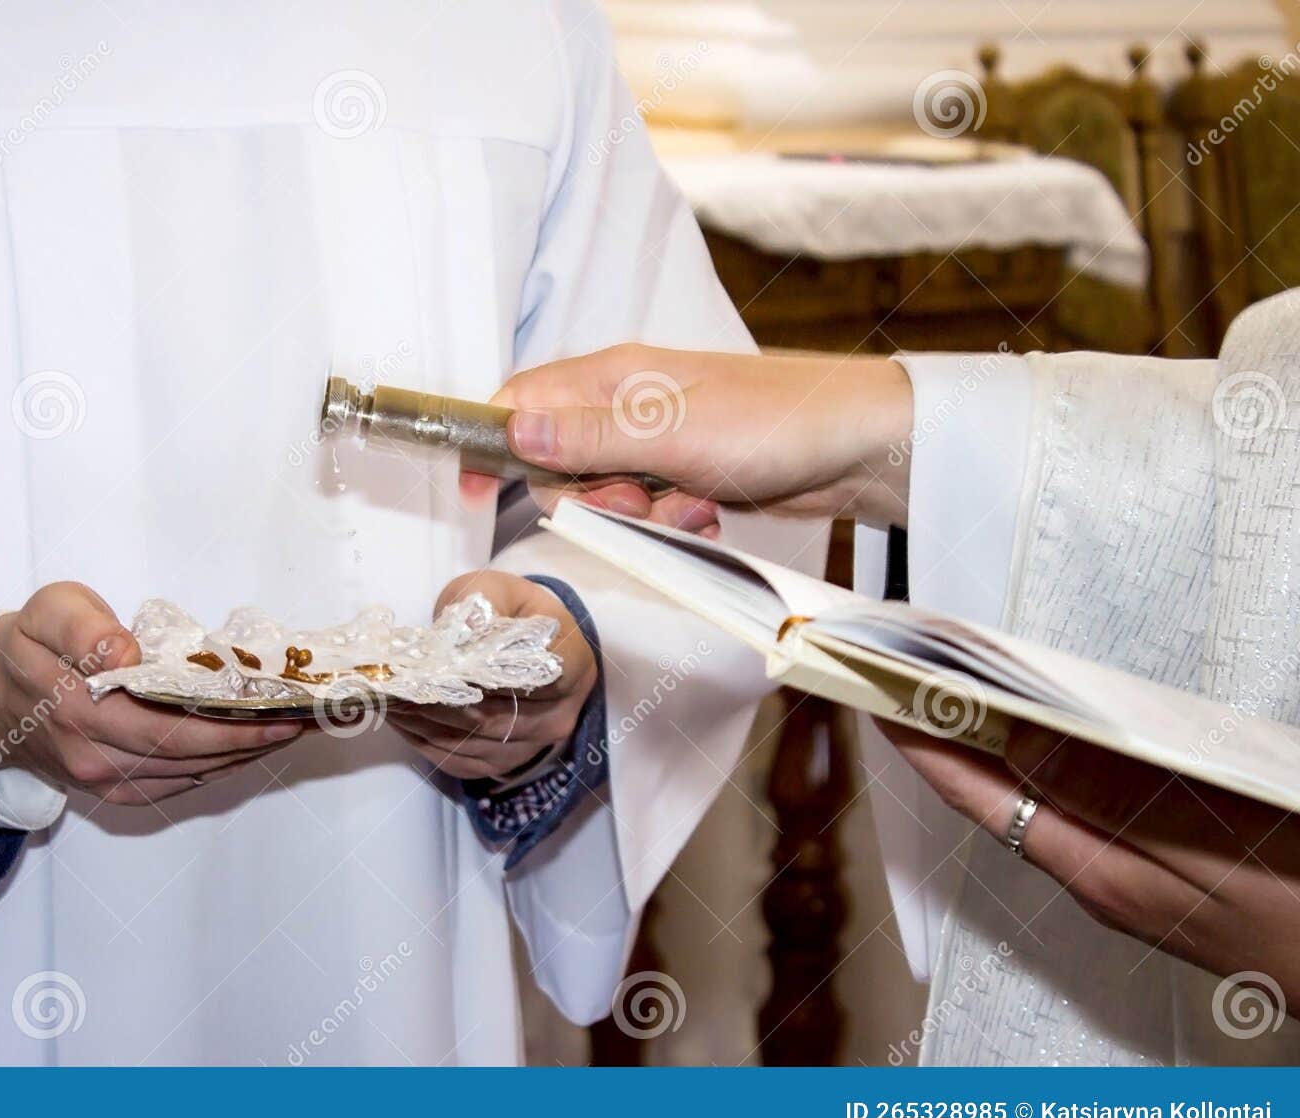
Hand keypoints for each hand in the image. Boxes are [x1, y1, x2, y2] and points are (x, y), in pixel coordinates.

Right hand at [0, 582, 305, 805]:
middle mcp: (94, 757)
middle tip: (310, 719)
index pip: (171, 727)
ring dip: (245, 755)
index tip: (283, 710)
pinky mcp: (111, 790)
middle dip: (256, 739)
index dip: (233, 725)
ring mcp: (102, 781)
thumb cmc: (26, 644)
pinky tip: (249, 746)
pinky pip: (175, 785)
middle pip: (191, 756)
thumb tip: (124, 654)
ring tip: (293, 729)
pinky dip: (216, 767)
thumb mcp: (47, 611)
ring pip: (188, 774)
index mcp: (81, 712)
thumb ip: (83, 627)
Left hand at [387, 572, 596, 780]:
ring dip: (424, 723)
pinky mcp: (504, 764)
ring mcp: (533, 746)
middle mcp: (560, 713)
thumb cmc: (509, 611)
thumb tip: (466, 630)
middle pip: (494, 715)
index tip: (440, 662)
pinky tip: (400, 718)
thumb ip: (481, 605)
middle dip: (438, 701)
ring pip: (472, 742)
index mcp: (571, 662)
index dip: (483, 672)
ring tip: (387, 698)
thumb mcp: (495, 590)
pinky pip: (460, 761)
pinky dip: (425, 742)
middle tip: (393, 684)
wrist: (522, 641)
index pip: (533, 675)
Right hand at [466, 343, 912, 532]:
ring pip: (600, 492)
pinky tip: (707, 511)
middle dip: (583, 496)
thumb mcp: (674, 434)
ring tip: (686, 504)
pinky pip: (644, 509)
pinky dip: (667, 521)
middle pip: (554, 460)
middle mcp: (625, 403)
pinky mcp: (681, 473)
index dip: (491, 443)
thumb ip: (590, 436)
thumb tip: (513, 430)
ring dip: (633, 514)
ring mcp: (655, 440)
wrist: (860, 446)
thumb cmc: (778, 421)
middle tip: (632, 501)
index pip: (520, 401)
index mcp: (612, 376)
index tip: (479, 491)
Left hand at [882, 720, 1299, 1004]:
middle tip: (910, 677)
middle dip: (951, 735)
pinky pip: (1090, 806)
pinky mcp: (1170, 870)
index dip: (924, 744)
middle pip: (1001, 794)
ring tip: (964, 692)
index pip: (981, 796)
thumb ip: (1115, 794)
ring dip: (1000, 745)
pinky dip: (1061, 762)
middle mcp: (1101, 877)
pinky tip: (1065, 737)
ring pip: (1043, 799)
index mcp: (1098, 872)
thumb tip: (1019, 742)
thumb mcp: (1209, 840)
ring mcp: (1134, 878)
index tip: (877, 694)